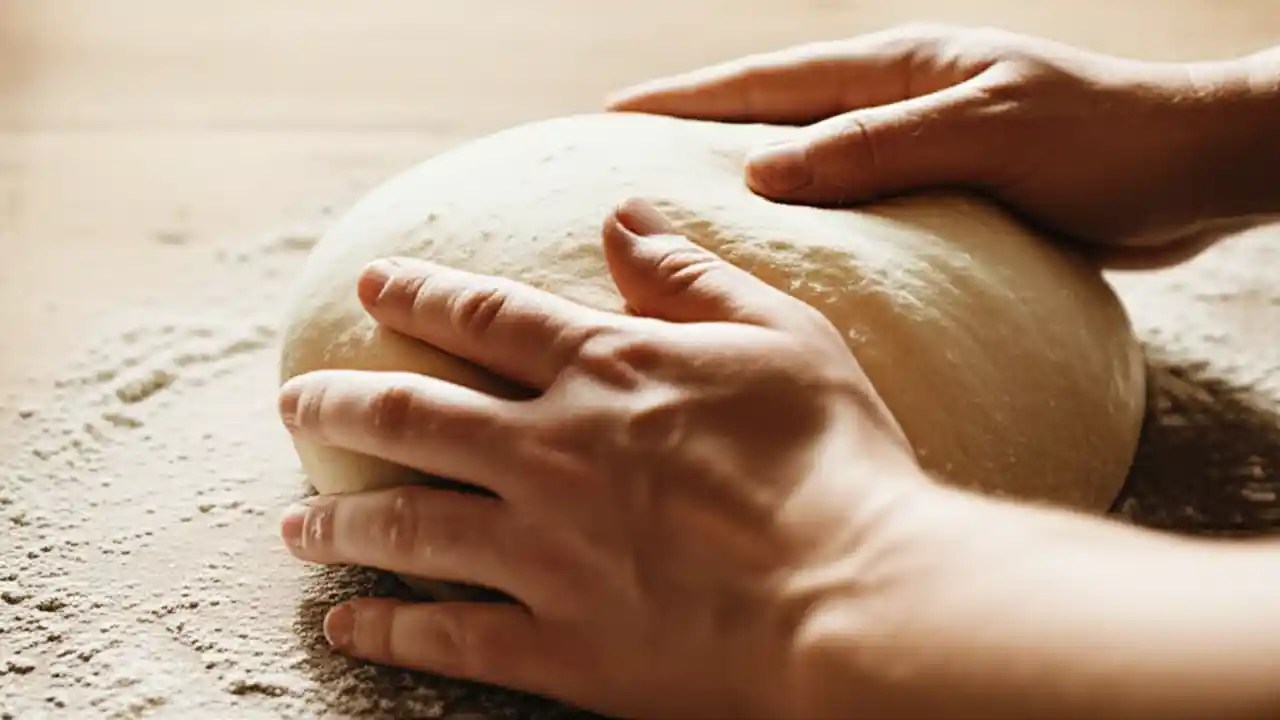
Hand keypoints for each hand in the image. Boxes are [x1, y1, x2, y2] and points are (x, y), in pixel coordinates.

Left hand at [276, 199, 926, 717]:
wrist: (854, 596)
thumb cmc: (830, 460)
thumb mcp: (779, 335)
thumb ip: (690, 277)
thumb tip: (622, 216)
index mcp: (604, 374)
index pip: (485, 318)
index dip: (421, 295)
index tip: (373, 287)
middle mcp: (550, 454)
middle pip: (410, 416)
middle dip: (339, 403)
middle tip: (294, 402)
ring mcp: (544, 553)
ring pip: (405, 525)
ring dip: (337, 519)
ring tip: (294, 522)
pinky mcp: (559, 645)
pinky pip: (446, 638)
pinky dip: (386, 630)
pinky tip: (346, 624)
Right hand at [608, 25, 1279, 266]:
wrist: (1193, 170)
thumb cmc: (1101, 144)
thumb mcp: (982, 136)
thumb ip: (873, 149)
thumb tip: (759, 171)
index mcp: (898, 69)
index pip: (767, 83)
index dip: (684, 99)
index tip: (611, 114)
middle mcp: (898, 100)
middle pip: (772, 114)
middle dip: (696, 133)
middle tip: (623, 163)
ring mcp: (918, 142)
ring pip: (807, 161)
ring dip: (744, 179)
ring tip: (684, 215)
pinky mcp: (943, 188)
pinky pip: (850, 203)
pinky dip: (805, 220)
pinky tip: (784, 255)